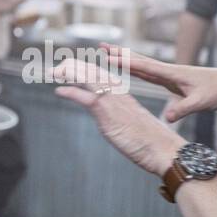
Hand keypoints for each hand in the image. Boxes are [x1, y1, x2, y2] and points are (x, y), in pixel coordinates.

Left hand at [51, 54, 180, 175]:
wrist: (162, 149)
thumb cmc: (149, 140)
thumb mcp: (129, 123)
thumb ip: (116, 115)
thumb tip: (107, 117)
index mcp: (122, 92)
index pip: (99, 73)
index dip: (82, 69)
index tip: (68, 69)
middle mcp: (117, 92)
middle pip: (91, 70)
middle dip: (72, 67)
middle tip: (56, 69)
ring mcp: (113, 101)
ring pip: (88, 78)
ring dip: (69, 73)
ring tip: (54, 73)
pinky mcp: (109, 113)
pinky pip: (86, 97)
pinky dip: (71, 91)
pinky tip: (59, 91)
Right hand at [99, 43, 216, 122]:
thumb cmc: (216, 92)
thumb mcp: (201, 103)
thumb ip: (184, 109)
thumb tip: (168, 117)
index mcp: (172, 73)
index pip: (145, 66)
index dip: (127, 62)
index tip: (109, 57)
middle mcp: (167, 70)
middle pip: (139, 60)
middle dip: (120, 53)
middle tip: (100, 45)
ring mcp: (168, 74)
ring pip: (141, 65)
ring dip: (124, 58)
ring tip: (107, 52)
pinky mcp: (170, 79)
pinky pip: (147, 72)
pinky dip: (134, 68)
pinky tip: (126, 67)